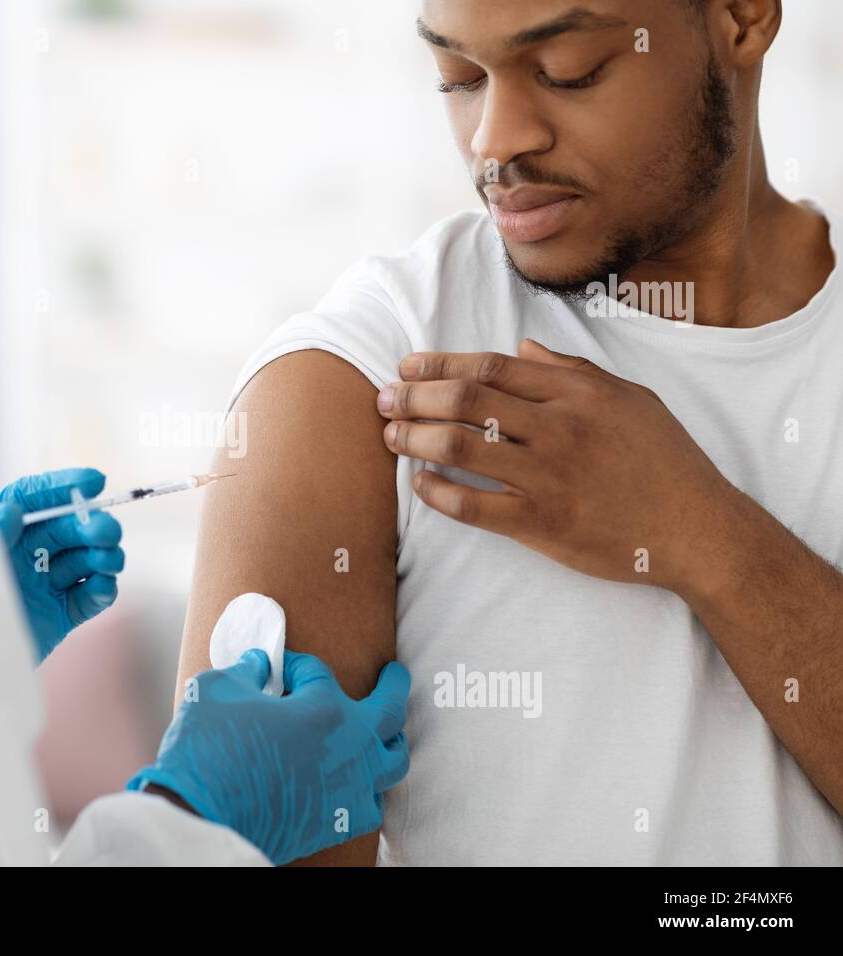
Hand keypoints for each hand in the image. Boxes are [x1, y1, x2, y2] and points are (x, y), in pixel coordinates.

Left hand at [0, 468, 123, 662]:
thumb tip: (14, 508)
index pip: (33, 498)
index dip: (63, 486)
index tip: (95, 480)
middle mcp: (23, 555)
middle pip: (67, 528)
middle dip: (92, 524)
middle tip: (107, 531)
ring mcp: (42, 586)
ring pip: (85, 559)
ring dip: (104, 555)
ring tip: (108, 560)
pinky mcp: (58, 617)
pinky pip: (88, 597)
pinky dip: (102, 590)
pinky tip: (102, 586)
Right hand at [128, 649, 410, 865]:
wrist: (202, 817)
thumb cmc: (209, 748)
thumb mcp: (218, 690)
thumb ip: (246, 670)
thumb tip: (259, 664)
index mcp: (325, 709)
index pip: (317, 673)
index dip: (295, 666)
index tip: (276, 668)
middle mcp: (350, 748)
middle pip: (391, 710)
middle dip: (394, 685)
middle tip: (395, 673)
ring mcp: (350, 789)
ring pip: (392, 762)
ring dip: (391, 742)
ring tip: (389, 734)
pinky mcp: (338, 823)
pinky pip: (370, 806)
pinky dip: (368, 791)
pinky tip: (358, 785)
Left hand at [377, 340, 744, 589]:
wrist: (697, 529)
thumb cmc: (665, 461)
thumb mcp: (629, 398)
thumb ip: (572, 369)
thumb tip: (522, 345)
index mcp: (577, 393)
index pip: (491, 367)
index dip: (441, 363)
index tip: (408, 364)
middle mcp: (558, 429)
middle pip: (466, 401)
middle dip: (415, 395)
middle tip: (384, 398)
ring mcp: (548, 477)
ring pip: (460, 448)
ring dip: (415, 439)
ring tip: (389, 435)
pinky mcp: (542, 523)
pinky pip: (473, 506)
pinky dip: (437, 494)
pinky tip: (418, 484)